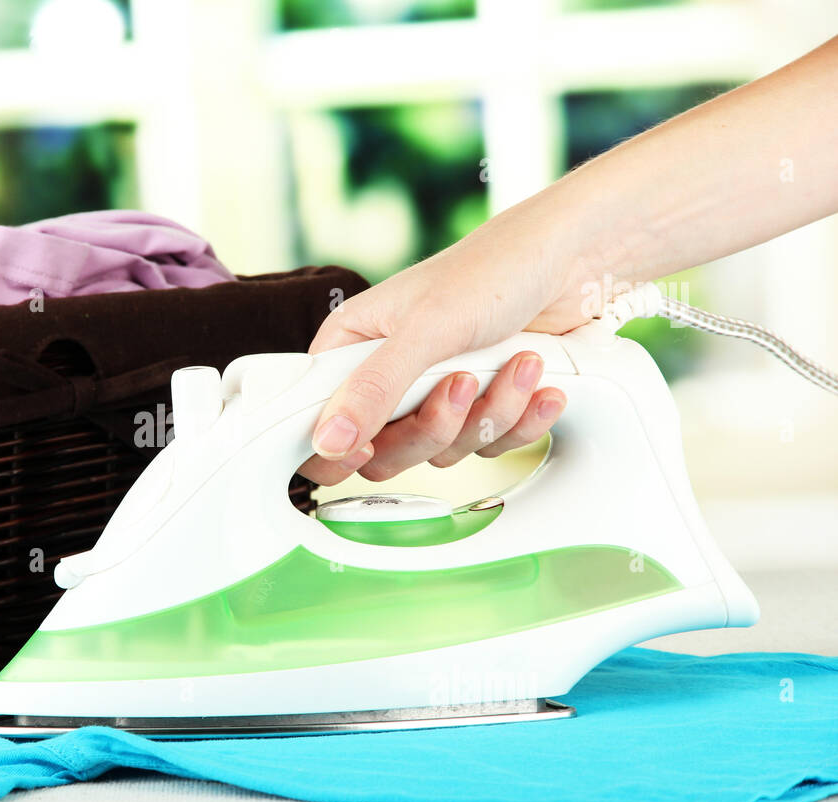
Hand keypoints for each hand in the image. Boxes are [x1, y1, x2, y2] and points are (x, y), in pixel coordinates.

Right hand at [300, 226, 582, 485]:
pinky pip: (487, 445)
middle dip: (434, 426)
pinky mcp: (479, 407)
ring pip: (441, 451)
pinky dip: (519, 418)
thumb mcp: (425, 329)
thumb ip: (373, 389)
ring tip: (517, 364)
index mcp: (353, 348)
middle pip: (384, 453)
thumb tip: (326, 440)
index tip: (366, 447)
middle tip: (460, 386)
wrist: (574, 258)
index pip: (317, 422)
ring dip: (489, 413)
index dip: (336, 448)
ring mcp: (434, 396)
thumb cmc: (495, 267)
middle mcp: (387, 377)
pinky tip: (538, 383)